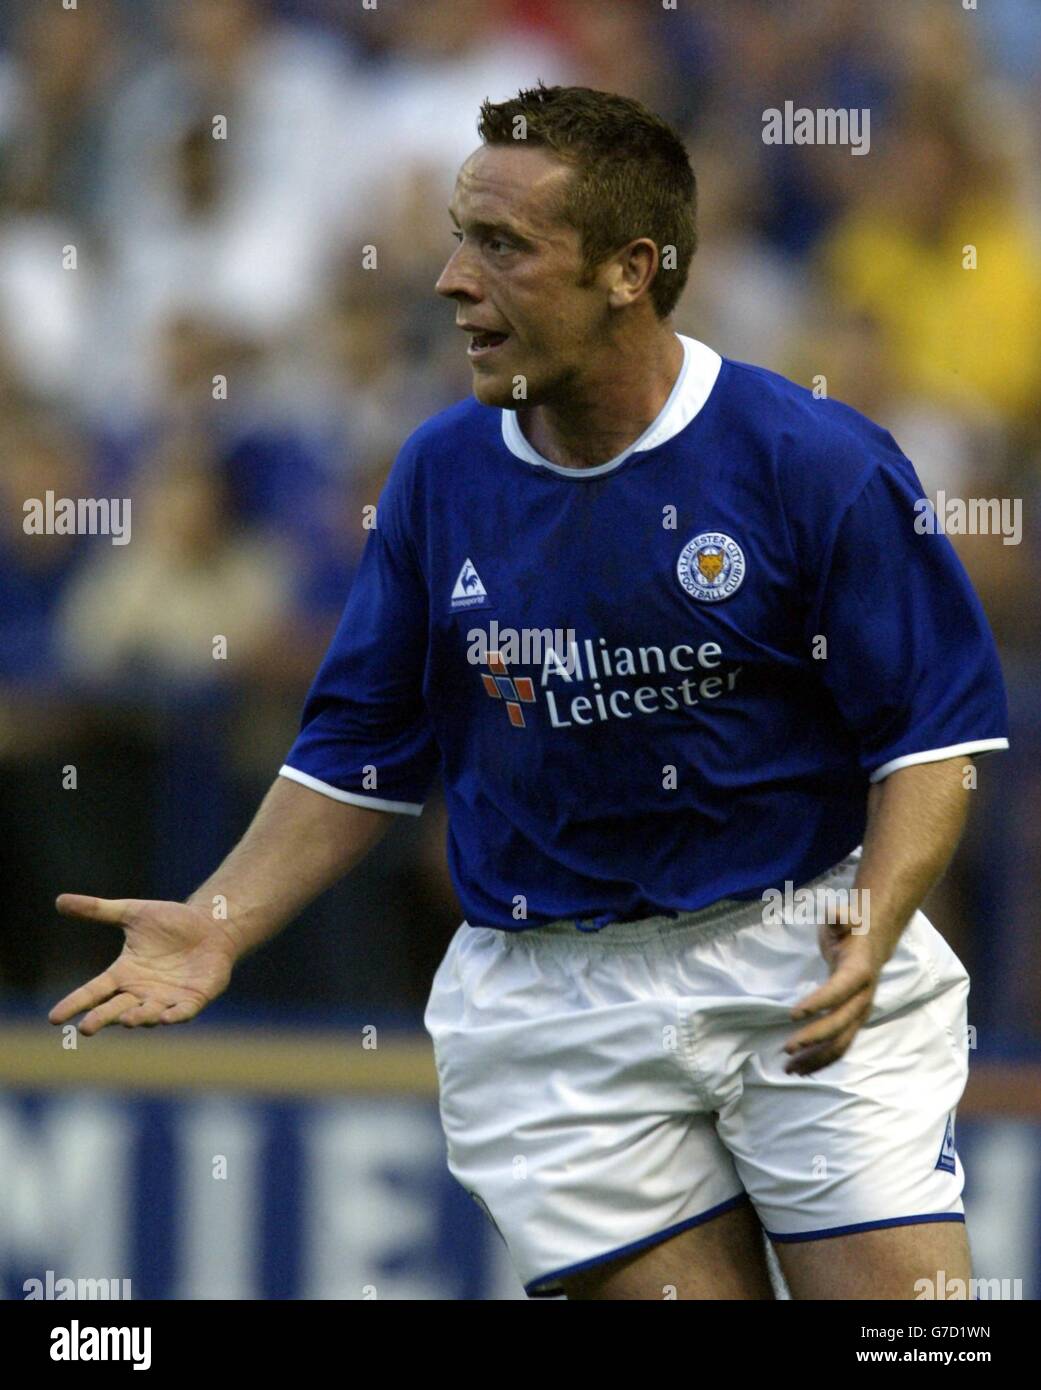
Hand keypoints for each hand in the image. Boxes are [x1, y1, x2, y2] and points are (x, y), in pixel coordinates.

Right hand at [48, 895, 237, 1035]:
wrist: (211, 925)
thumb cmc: (170, 921)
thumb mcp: (132, 912)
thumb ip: (98, 910)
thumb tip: (59, 900)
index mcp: (124, 974)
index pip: (94, 991)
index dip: (75, 1003)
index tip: (54, 1018)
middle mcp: (141, 992)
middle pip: (116, 1009)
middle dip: (102, 1019)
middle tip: (85, 1028)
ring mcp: (167, 998)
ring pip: (148, 1014)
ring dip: (138, 1017)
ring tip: (127, 1019)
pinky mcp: (194, 999)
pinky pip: (182, 1012)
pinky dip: (175, 1016)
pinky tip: (167, 1018)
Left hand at [783, 913, 884, 1075]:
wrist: (873, 941)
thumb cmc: (852, 929)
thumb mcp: (845, 917)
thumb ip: (839, 918)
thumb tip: (834, 915)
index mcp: (859, 973)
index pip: (839, 991)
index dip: (818, 1003)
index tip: (793, 1014)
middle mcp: (863, 998)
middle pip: (840, 1024)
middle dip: (814, 1038)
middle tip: (787, 1048)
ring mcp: (859, 1013)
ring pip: (841, 1043)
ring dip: (817, 1058)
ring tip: (790, 1068)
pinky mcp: (853, 1022)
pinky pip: (840, 1046)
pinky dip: (822, 1060)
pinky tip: (802, 1069)